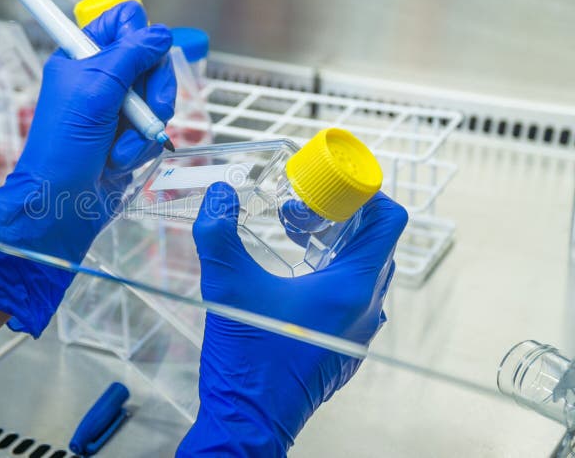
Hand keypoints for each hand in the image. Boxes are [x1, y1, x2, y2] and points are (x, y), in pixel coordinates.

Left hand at [0, 2, 174, 336]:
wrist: (60, 204)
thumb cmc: (64, 147)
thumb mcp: (95, 91)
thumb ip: (130, 57)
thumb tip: (160, 35)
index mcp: (82, 57)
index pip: (122, 23)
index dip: (138, 37)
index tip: (137, 61)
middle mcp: (101, 79)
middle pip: (151, 62)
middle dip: (152, 92)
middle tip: (142, 110)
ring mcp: (116, 110)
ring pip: (158, 99)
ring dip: (143, 128)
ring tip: (118, 148)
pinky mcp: (128, 137)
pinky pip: (153, 130)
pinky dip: (140, 148)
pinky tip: (118, 162)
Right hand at [177, 183, 406, 456]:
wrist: (249, 423)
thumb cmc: (248, 364)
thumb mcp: (228, 289)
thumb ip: (219, 235)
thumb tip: (219, 194)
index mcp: (351, 288)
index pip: (389, 222)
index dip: (367, 193)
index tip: (333, 185)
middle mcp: (366, 308)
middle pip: (376, 243)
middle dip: (344, 217)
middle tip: (304, 209)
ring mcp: (359, 331)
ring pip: (365, 271)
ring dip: (338, 247)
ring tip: (295, 238)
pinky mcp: (345, 346)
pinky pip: (354, 298)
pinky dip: (333, 276)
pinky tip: (293, 279)